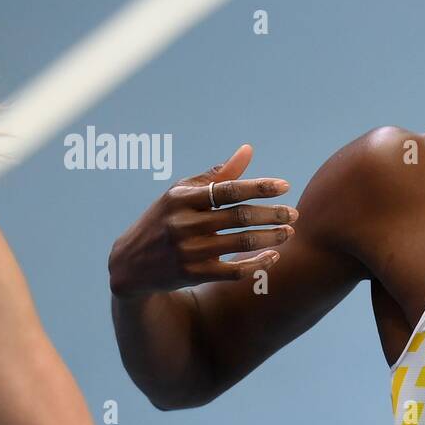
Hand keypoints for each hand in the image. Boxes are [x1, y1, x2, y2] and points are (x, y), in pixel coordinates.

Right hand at [108, 143, 296, 297]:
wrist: (130, 264)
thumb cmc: (165, 220)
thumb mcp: (182, 194)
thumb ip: (217, 175)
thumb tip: (248, 150)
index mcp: (181, 198)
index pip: (228, 189)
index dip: (259, 187)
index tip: (285, 186)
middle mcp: (184, 223)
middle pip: (240, 217)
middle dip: (273, 215)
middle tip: (294, 214)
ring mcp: (188, 251)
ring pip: (241, 243)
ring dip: (271, 238)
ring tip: (289, 232)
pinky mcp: (193, 274)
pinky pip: (235, 270)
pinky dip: (258, 263)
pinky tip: (273, 256)